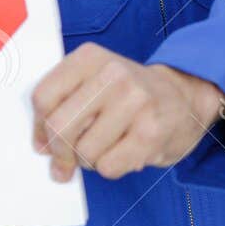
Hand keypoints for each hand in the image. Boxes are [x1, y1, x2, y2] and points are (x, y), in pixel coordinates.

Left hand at [31, 43, 224, 182]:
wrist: (184, 98)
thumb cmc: (128, 95)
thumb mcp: (93, 81)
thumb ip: (63, 104)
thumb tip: (41, 146)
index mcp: (91, 57)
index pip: (43, 97)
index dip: (39, 127)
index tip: (44, 141)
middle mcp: (113, 74)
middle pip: (60, 127)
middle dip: (59, 152)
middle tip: (66, 160)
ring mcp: (135, 102)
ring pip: (84, 152)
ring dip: (89, 160)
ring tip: (106, 146)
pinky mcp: (151, 132)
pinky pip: (108, 167)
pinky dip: (110, 168)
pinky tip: (124, 152)